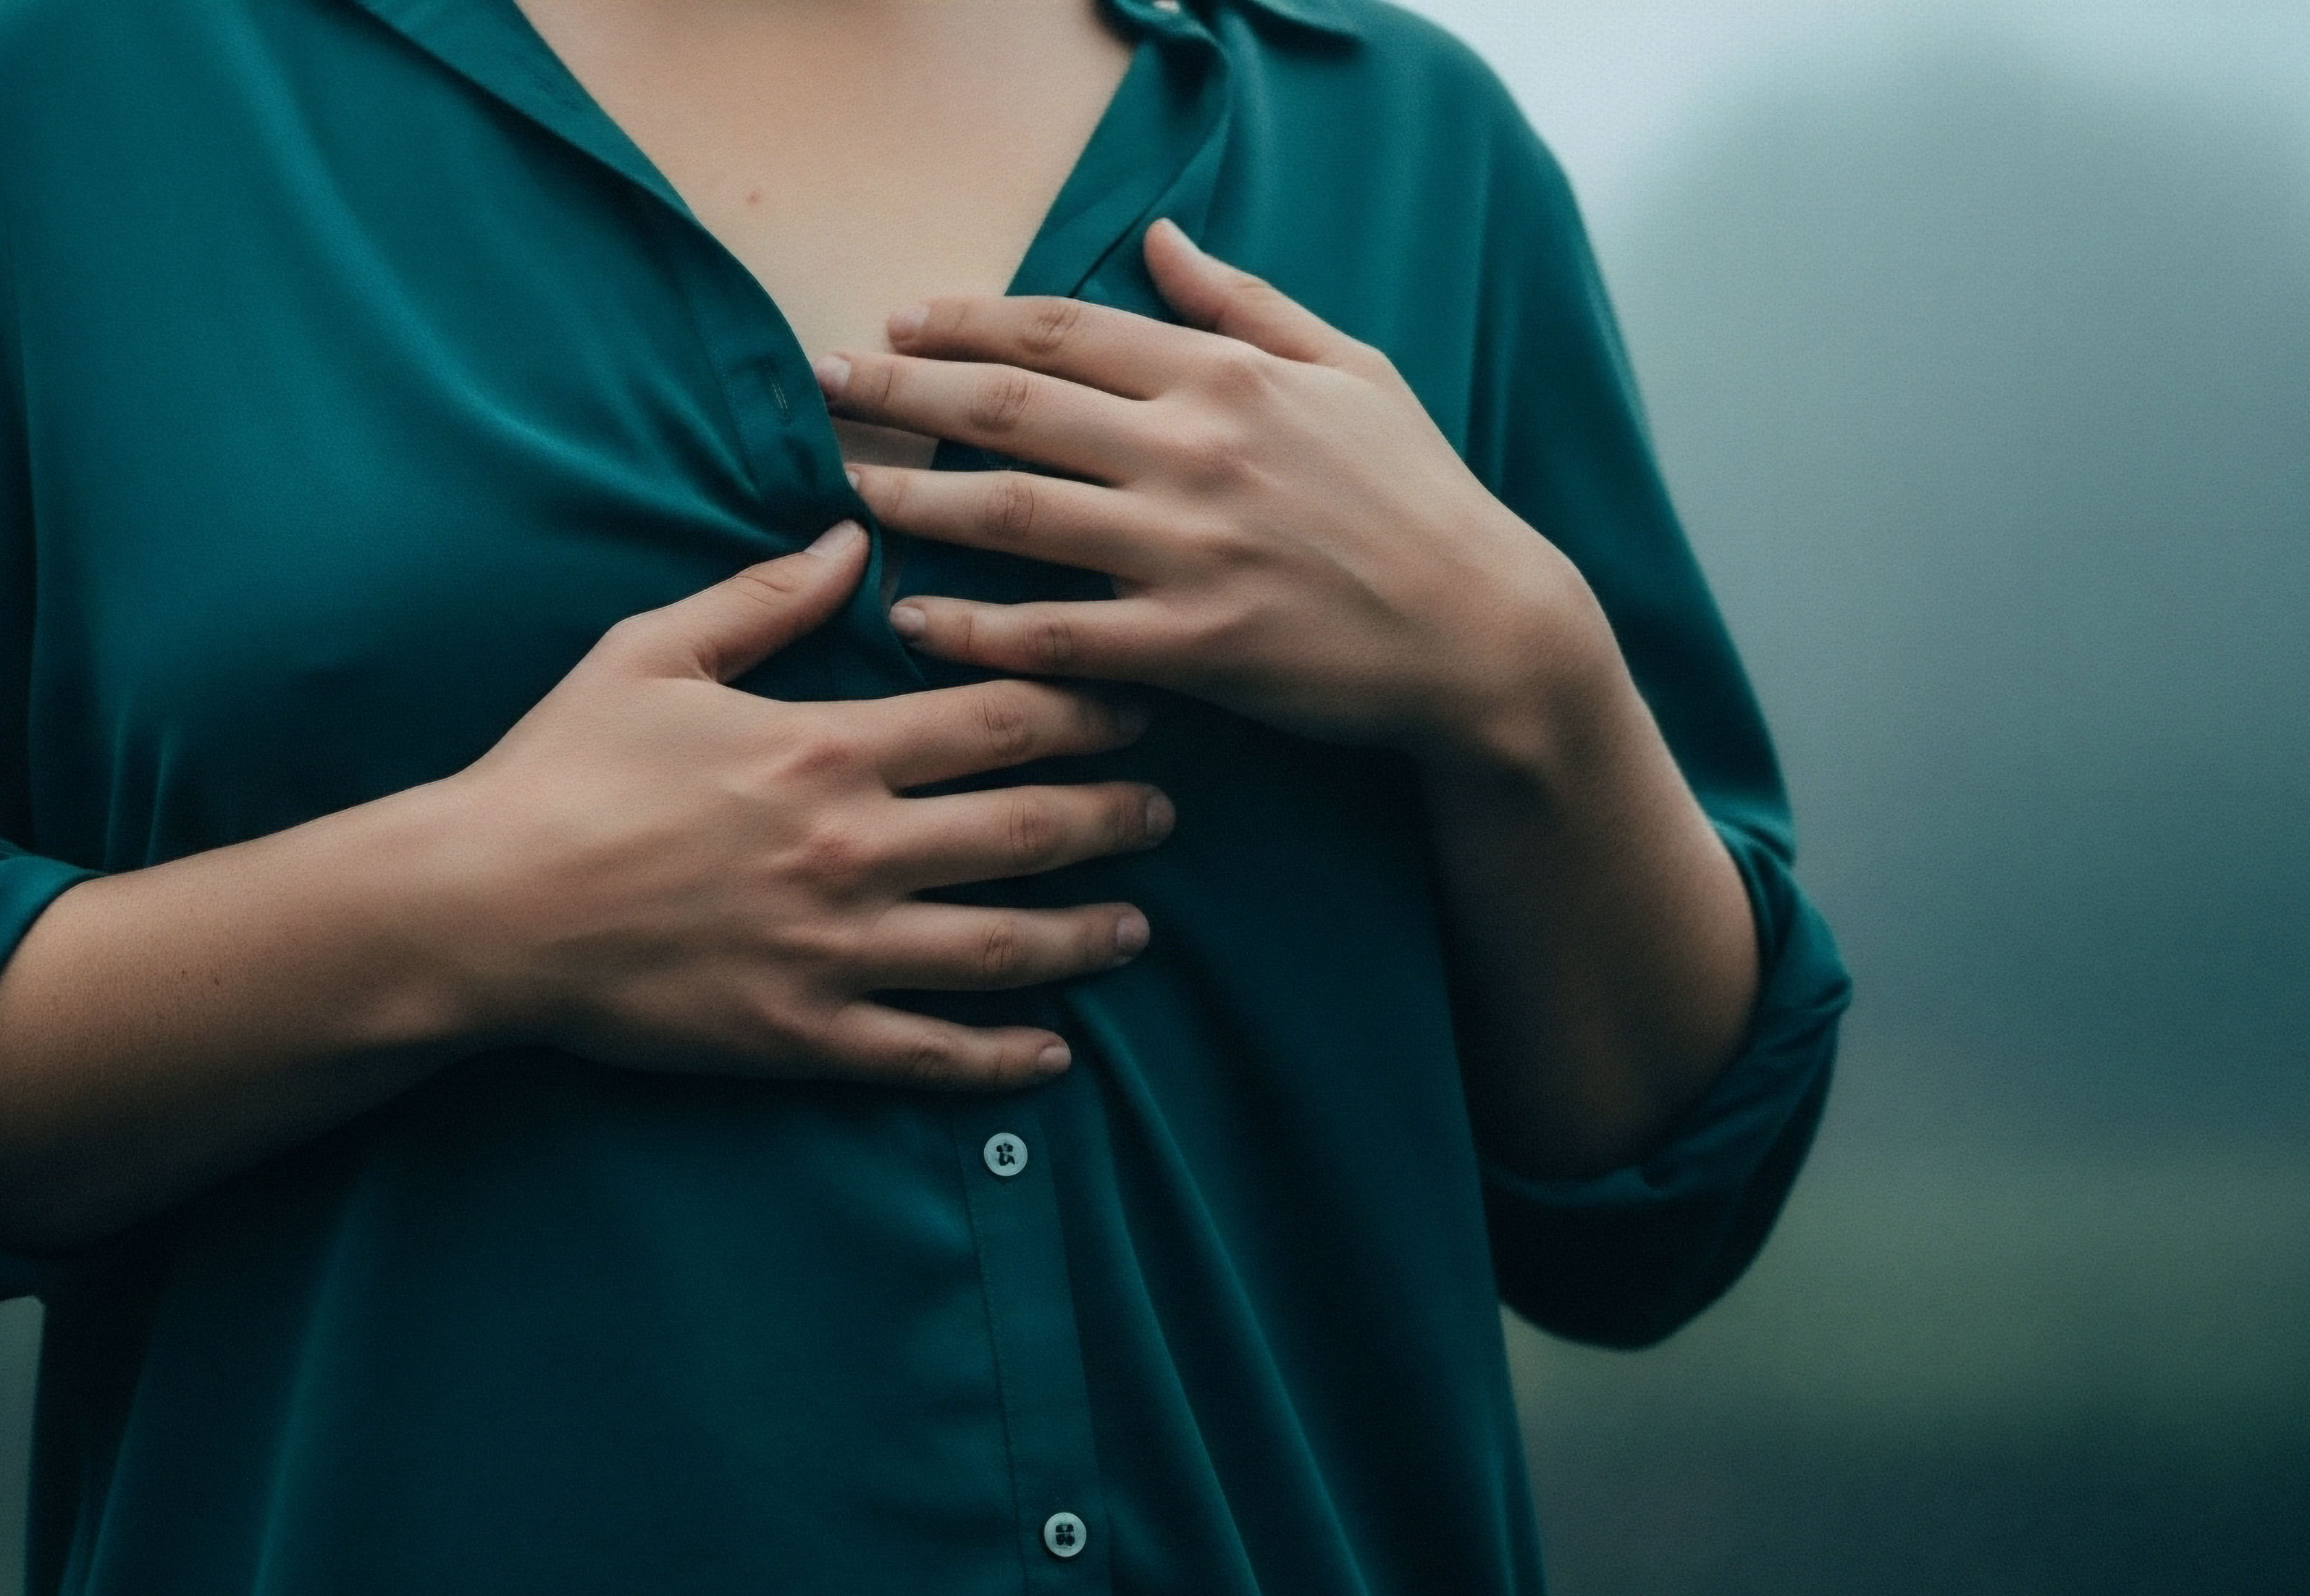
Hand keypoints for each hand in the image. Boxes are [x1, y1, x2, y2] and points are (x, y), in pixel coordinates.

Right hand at [423, 521, 1171, 1090]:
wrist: (479, 908)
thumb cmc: (560, 771)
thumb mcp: (653, 653)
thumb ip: (765, 598)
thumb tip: (850, 538)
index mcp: (827, 749)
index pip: (997, 718)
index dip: (1083, 706)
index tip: (1136, 699)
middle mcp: (853, 851)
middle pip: (1027, 830)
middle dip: (1113, 817)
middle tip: (1165, 810)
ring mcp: (834, 952)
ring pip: (1000, 947)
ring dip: (1083, 937)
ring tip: (1136, 929)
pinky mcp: (800, 1035)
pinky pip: (927, 1055)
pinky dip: (1001, 1059)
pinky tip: (1052, 1055)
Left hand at [817, 218, 1616, 778]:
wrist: (1485, 631)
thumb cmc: (1418, 496)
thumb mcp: (1350, 370)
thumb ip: (1244, 304)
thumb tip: (1161, 235)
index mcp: (1226, 377)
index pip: (1064, 332)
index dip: (968, 322)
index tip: (899, 321)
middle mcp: (1195, 451)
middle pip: (1011, 409)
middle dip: (901, 391)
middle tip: (823, 382)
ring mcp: (1189, 551)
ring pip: (1014, 515)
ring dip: (913, 499)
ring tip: (848, 487)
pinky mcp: (1193, 646)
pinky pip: (1055, 635)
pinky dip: (974, 627)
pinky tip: (913, 618)